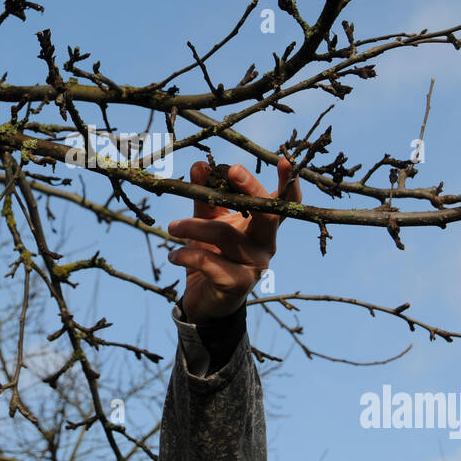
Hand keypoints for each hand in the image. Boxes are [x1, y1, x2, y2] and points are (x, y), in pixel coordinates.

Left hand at [167, 155, 301, 323]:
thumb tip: (201, 164)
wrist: (205, 300)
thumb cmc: (211, 252)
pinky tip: (173, 255)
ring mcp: (255, 266)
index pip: (284, 204)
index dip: (288, 183)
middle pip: (267, 214)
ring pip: (225, 235)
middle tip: (230, 171)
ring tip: (171, 226)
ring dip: (193, 227)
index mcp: (264, 226)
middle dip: (249, 189)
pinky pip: (210, 262)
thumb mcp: (208, 219)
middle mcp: (266, 244)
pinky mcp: (237, 284)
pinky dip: (187, 254)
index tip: (283, 160)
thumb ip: (206, 193)